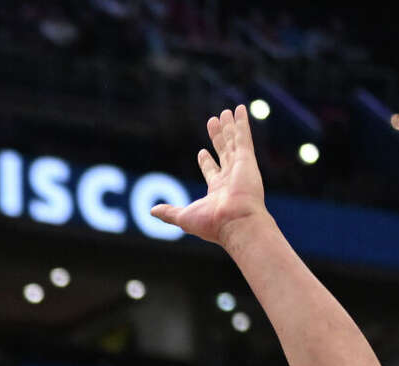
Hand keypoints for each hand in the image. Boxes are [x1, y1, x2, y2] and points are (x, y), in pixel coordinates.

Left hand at [150, 105, 269, 246]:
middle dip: (218, 137)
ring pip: (234, 142)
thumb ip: (169, 212)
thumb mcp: (183, 216)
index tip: (202, 152)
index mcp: (218, 191)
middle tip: (213, 122)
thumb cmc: (211, 224)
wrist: (234, 222)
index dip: (206, 161)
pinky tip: (239, 109)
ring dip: (230, 127)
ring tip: (226, 112)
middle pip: (223, 152)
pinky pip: (243, 136)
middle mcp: (231, 178)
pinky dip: (242, 123)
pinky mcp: (247, 159)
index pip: (212, 171)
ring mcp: (240, 168)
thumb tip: (152, 211)